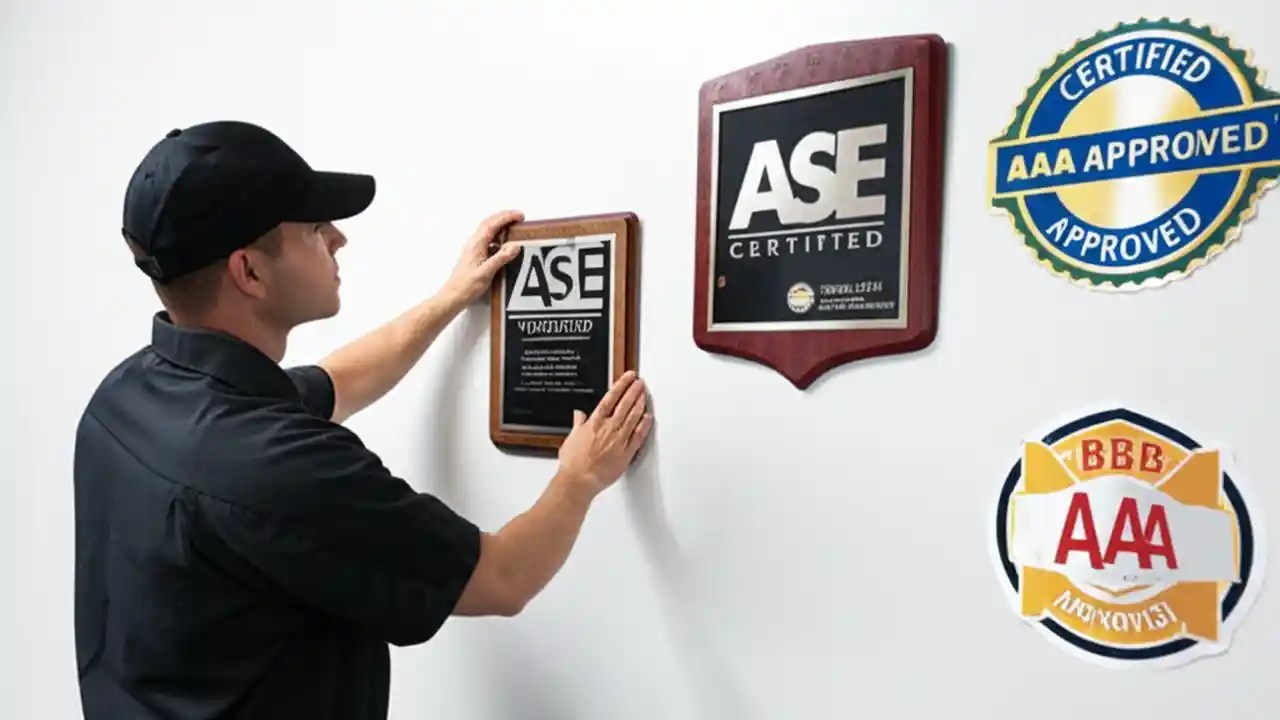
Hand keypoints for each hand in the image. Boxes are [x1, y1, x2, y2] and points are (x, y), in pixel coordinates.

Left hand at [442, 210, 524, 304]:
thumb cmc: (466, 286)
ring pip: (488, 231)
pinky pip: (488, 241)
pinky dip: (498, 237)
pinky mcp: (475, 256)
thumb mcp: (487, 272)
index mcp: (476, 244)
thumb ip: (501, 258)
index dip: (507, 217)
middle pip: (489, 223)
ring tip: (513, 227)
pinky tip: (504, 245)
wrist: (453, 296)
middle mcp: (474, 243)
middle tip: (518, 217)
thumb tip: (514, 246)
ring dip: (501, 226)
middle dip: (504, 217)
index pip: (493, 223)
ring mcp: (474, 249)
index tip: (519, 216)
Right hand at [557, 371, 652, 497]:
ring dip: (640, 404)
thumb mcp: (571, 438)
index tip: (628, 377)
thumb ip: (578, 424)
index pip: (610, 398)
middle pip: (625, 404)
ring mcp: (619, 440)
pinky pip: (638, 436)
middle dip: (634, 391)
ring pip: (633, 417)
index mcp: (595, 422)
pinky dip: (644, 425)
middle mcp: (608, 428)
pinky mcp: (626, 453)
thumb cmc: (573, 462)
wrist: (579, 480)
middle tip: (640, 382)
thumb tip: (578, 414)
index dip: (621, 385)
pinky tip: (648, 417)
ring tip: (645, 395)